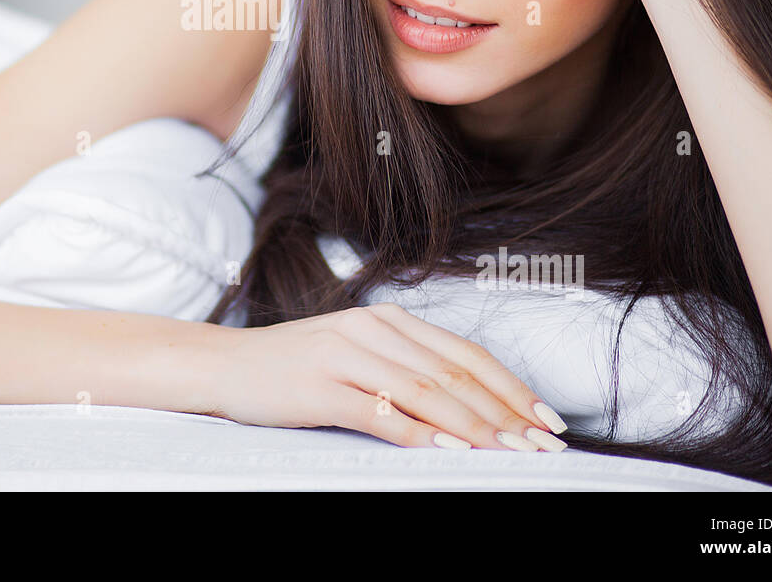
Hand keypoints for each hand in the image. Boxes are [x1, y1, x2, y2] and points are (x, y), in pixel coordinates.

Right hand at [200, 302, 567, 450]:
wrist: (225, 365)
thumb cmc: (294, 367)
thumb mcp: (355, 354)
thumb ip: (405, 369)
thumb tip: (469, 408)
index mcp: (388, 319)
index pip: (465, 353)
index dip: (510, 386)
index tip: (546, 418)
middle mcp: (372, 329)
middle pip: (454, 373)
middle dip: (505, 412)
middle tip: (542, 444)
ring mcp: (345, 354)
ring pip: (427, 391)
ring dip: (475, 425)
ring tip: (511, 452)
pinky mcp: (321, 385)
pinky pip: (381, 411)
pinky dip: (421, 432)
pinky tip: (450, 450)